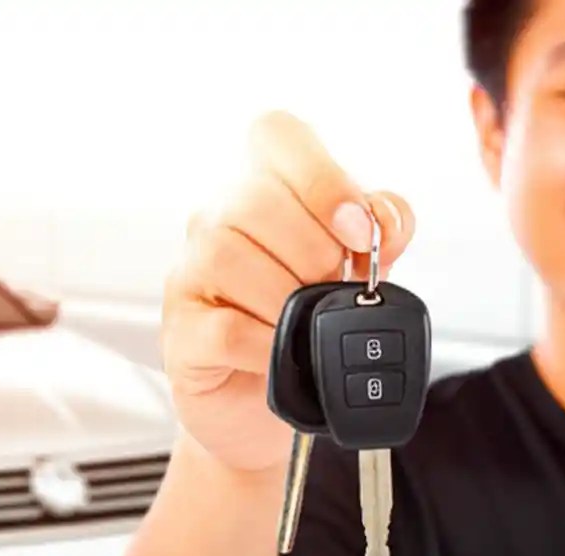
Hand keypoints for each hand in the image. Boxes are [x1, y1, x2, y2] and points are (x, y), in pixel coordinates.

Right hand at [162, 111, 415, 471]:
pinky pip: (224, 326)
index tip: (355, 228)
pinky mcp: (180, 331)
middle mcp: (215, 222)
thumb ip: (381, 232)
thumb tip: (384, 219)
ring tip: (306, 324)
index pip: (274, 135)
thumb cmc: (305, 328)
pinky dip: (268, 344)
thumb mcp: (357, 271)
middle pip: (252, 198)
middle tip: (334, 289)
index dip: (320, 175)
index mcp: (262, 192)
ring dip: (286, 296)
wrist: (263, 410)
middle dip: (313, 250)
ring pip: (227, 255)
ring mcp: (190, 275)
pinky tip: (283, 355)